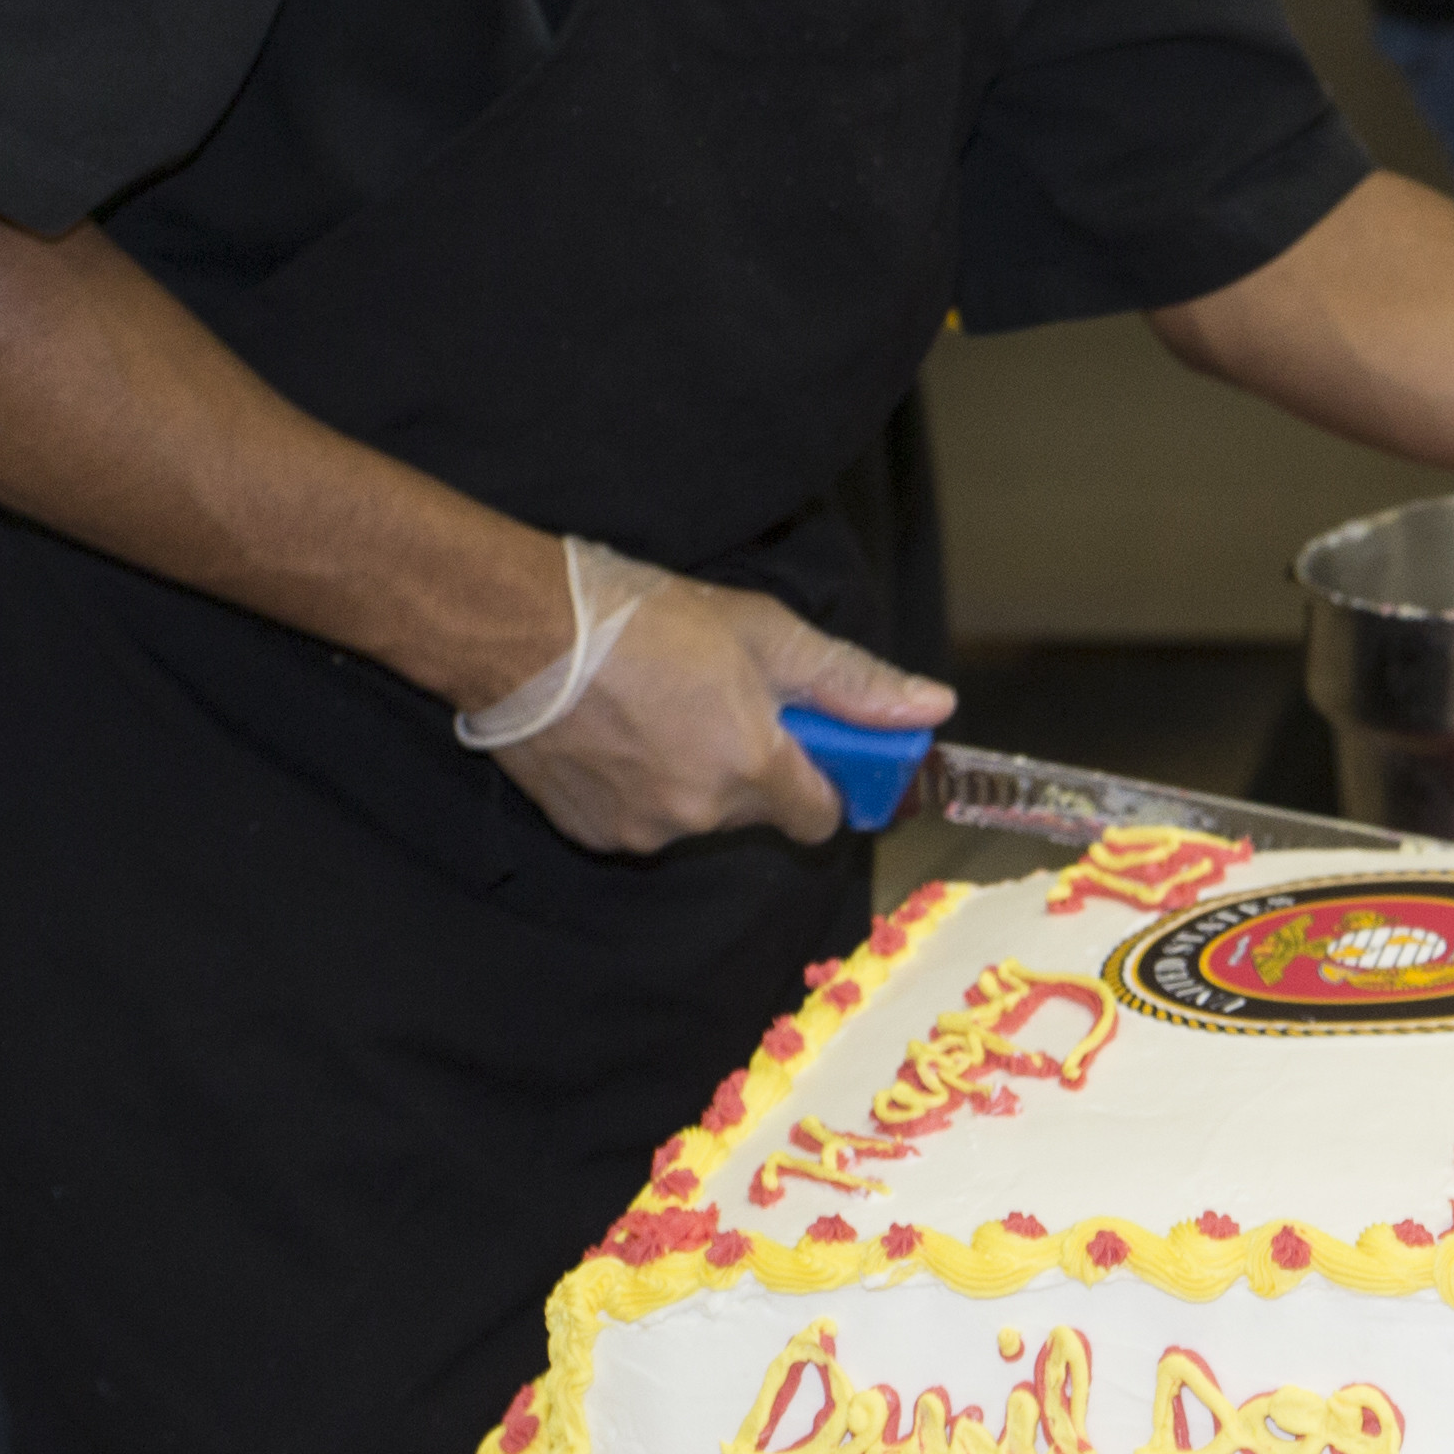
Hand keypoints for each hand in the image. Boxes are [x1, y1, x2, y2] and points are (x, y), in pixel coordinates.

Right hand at [491, 572, 953, 856]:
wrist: (520, 631)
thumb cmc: (644, 621)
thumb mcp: (766, 633)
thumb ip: (853, 682)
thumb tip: (932, 707)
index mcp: (752, 769)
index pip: (822, 816)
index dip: (826, 778)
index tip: (813, 742)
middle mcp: (699, 815)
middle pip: (759, 812)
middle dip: (757, 766)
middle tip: (725, 700)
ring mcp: (639, 830)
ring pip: (699, 815)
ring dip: (697, 776)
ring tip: (664, 707)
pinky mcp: (589, 832)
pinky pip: (642, 819)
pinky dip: (643, 786)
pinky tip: (621, 732)